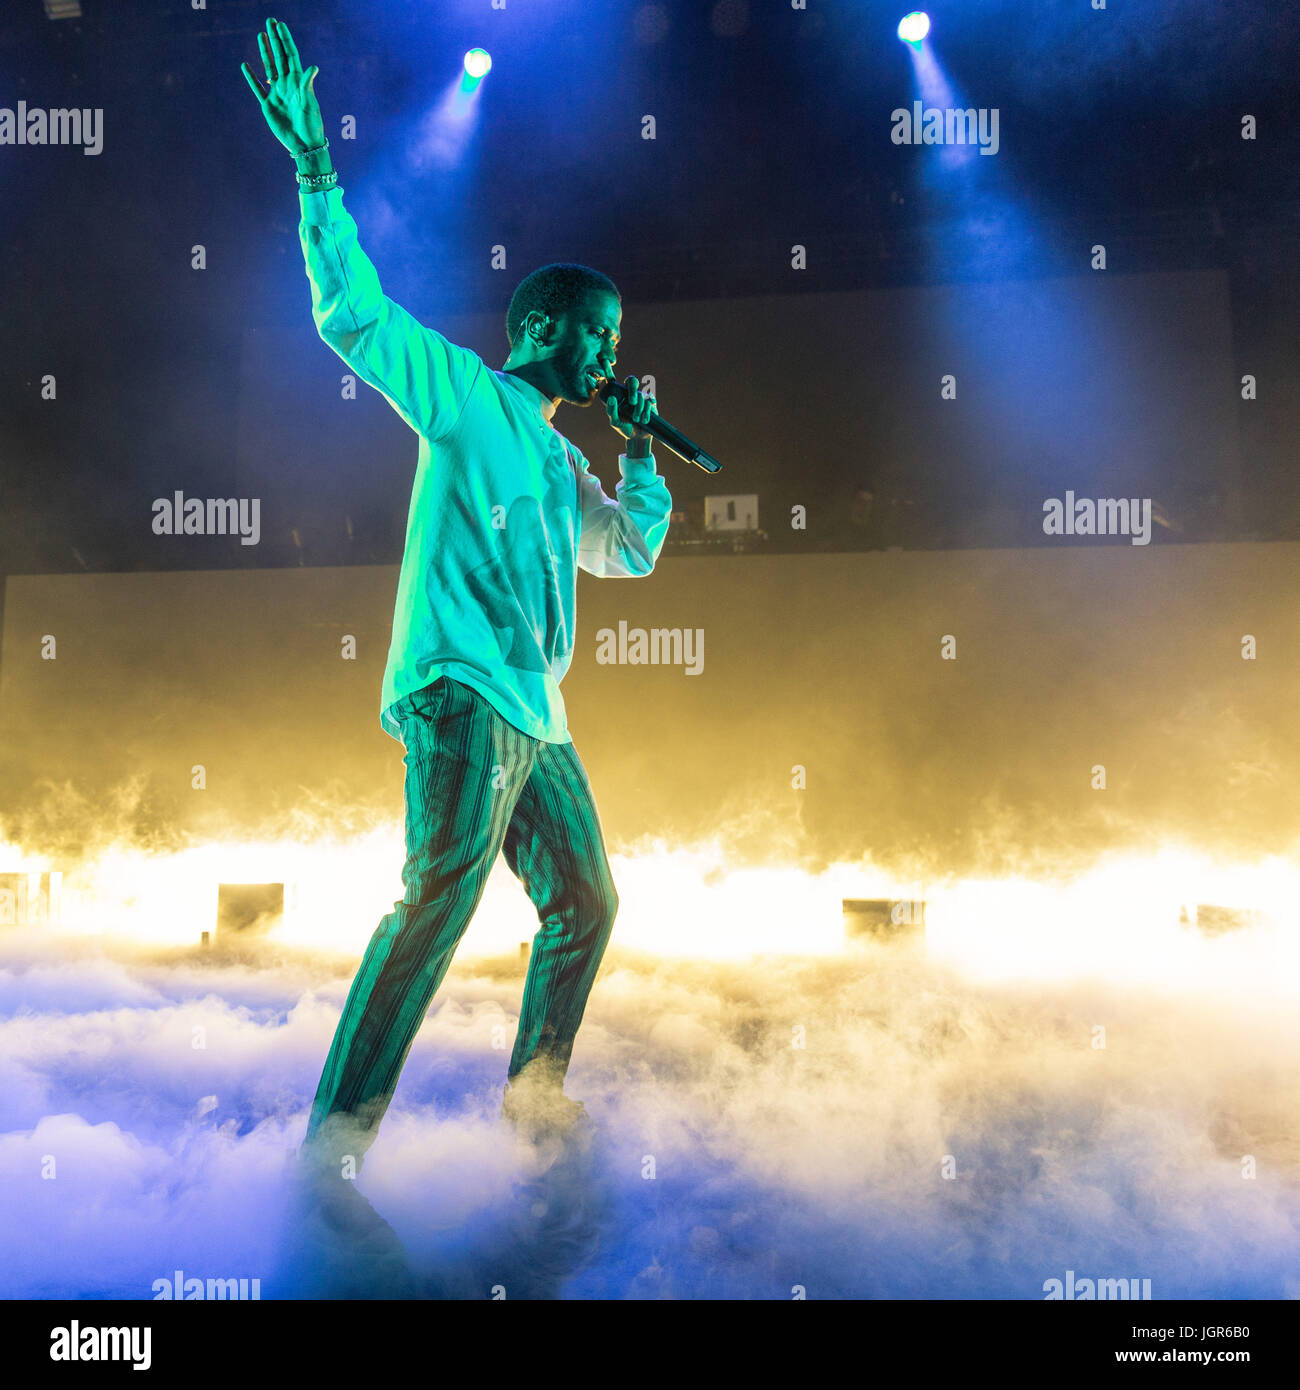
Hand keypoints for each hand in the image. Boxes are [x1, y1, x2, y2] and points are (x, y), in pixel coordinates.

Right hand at [241, 18, 324, 155]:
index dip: (285, 40)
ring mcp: (277, 94)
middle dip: (275, 39)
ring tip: (260, 35)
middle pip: (280, 57)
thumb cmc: (311, 126)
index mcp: (298, 82)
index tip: (280, 25)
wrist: (304, 145)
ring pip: (269, 68)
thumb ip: (307, 84)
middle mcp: (288, 85)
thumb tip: (313, 67)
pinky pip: (258, 88)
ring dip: (265, 52)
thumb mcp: (309, 104)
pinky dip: (252, 77)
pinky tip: (245, 65)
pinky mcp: (269, 105)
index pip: (291, 56)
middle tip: (270, 21)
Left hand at [605, 374, 657, 442]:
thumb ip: (611, 411)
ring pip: (641, 395)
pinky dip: (647, 411)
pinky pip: (650, 401)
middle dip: (633, 391)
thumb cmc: (624, 427)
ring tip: (636, 420)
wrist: (637, 437)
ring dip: (639, 408)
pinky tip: (644, 419)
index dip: (624, 378)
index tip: (616, 382)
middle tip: (632, 403)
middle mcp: (632, 394)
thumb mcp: (615, 421)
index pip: (622, 381)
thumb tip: (612, 398)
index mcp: (622, 394)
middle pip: (633, 381)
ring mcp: (642, 398)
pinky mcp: (651, 404)